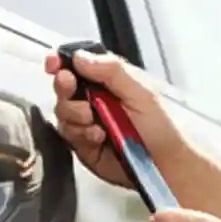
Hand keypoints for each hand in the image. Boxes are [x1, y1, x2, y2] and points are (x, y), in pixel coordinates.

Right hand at [44, 49, 188, 189]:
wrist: (166, 164)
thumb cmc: (161, 127)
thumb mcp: (141, 92)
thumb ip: (112, 71)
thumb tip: (79, 56)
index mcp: (109, 82)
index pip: (79, 66)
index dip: (62, 63)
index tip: (54, 63)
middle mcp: (95, 101)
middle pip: (64, 88)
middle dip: (64, 88)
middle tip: (70, 86)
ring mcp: (88, 124)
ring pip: (63, 113)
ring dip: (75, 114)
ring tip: (94, 119)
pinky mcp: (84, 147)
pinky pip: (69, 137)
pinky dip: (81, 135)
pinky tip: (98, 136)